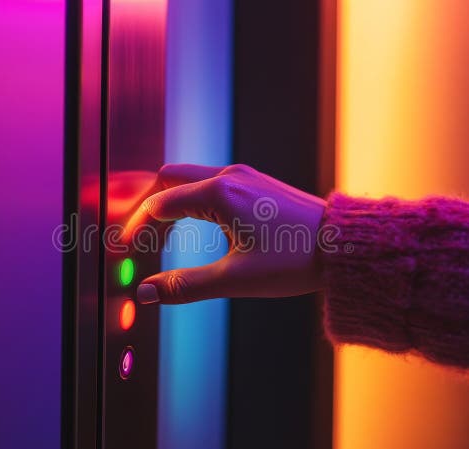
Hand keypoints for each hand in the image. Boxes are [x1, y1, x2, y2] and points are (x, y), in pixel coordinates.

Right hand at [125, 163, 326, 303]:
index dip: (137, 228)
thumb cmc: (295, 261)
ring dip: (169, 200)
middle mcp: (229, 175)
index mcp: (219, 193)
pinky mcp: (256, 182)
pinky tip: (192, 221)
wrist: (343, 246)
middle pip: (168, 179)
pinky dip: (190, 197)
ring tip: (159, 232)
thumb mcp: (235, 279)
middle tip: (135, 235)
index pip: (160, 205)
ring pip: (189, 177)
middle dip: (147, 206)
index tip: (125, 248)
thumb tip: (148, 292)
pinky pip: (210, 181)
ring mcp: (244, 175)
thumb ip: (186, 285)